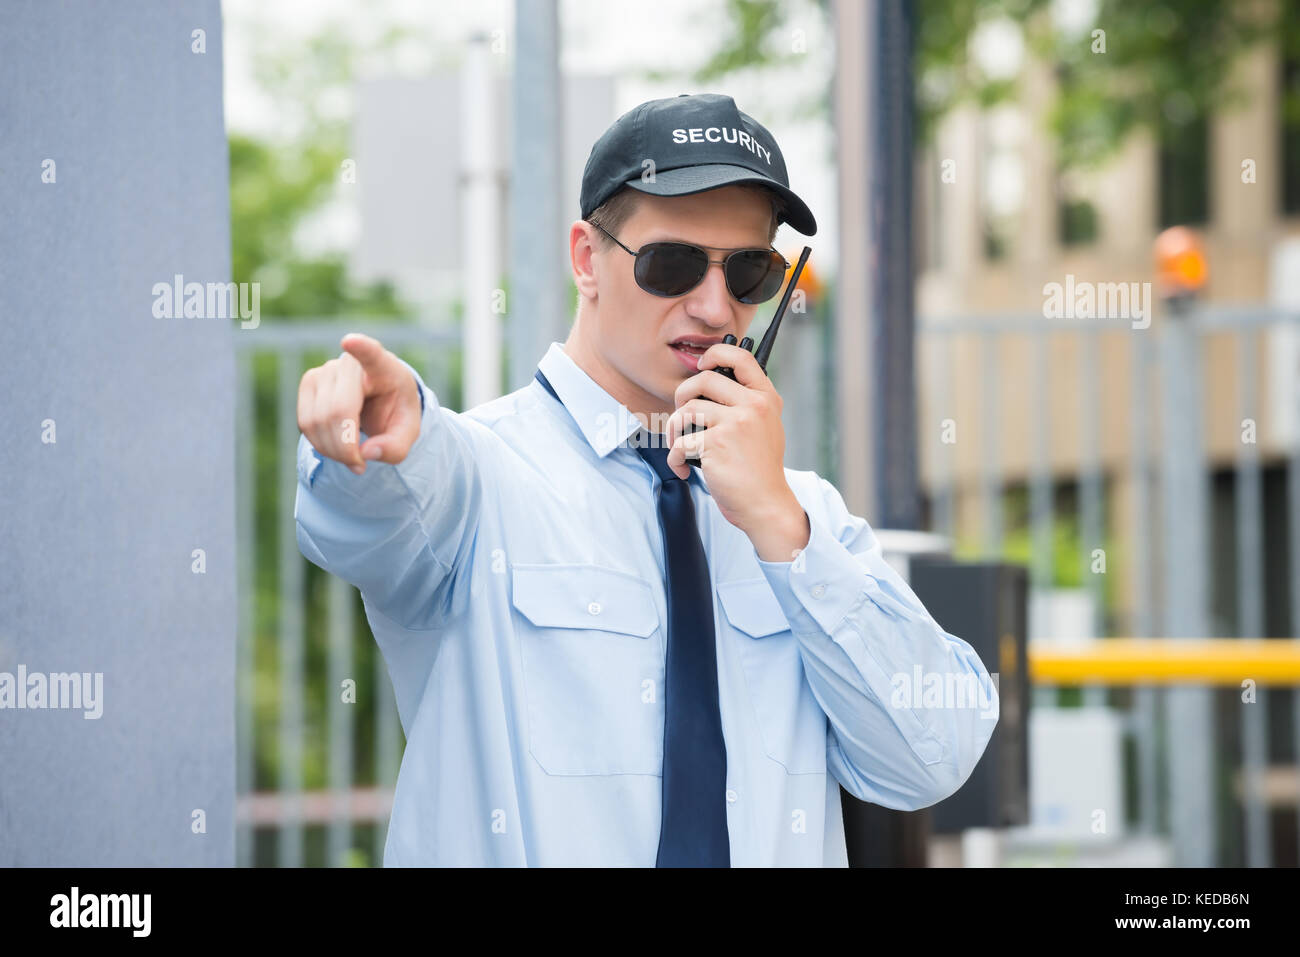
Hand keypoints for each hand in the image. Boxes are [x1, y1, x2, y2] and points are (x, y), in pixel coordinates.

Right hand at [296, 332, 421, 474]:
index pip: (372, 354)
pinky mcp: (308, 383)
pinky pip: (305, 423)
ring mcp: (325, 371)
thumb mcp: (407, 433)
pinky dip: (320, 444)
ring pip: (316, 420)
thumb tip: (366, 453)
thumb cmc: (395, 413)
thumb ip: (395, 447)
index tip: (350, 341)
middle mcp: (350, 364)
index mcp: (384, 367)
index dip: (361, 348)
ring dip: (332, 450)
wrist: (379, 401)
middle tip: (360, 465)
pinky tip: (337, 447)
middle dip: (345, 448)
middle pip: (338, 410)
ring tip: (352, 458)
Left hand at [664, 342, 809, 559]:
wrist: (766, 504)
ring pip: (686, 410)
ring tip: (680, 448)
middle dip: (681, 396)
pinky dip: (675, 458)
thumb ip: (745, 403)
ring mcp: (736, 424)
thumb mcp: (765, 427)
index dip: (715, 354)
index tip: (701, 365)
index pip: (741, 356)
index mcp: (766, 398)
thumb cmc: (759, 469)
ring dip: (674, 431)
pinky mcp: (716, 444)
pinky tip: (685, 469)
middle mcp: (754, 406)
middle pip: (703, 379)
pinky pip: (680, 442)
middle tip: (680, 417)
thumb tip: (706, 382)